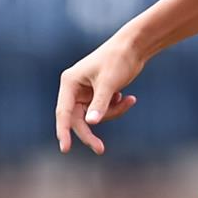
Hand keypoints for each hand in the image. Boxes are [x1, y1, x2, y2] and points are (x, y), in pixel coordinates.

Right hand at [54, 36, 143, 153]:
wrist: (134, 47)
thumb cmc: (118, 60)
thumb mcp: (109, 84)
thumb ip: (100, 104)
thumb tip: (91, 123)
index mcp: (69, 83)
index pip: (63, 112)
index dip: (63, 131)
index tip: (65, 149)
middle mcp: (74, 89)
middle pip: (78, 119)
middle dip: (91, 132)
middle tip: (100, 149)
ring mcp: (86, 92)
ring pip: (94, 116)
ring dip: (113, 113)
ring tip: (129, 100)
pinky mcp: (97, 94)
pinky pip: (104, 110)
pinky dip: (117, 108)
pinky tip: (129, 98)